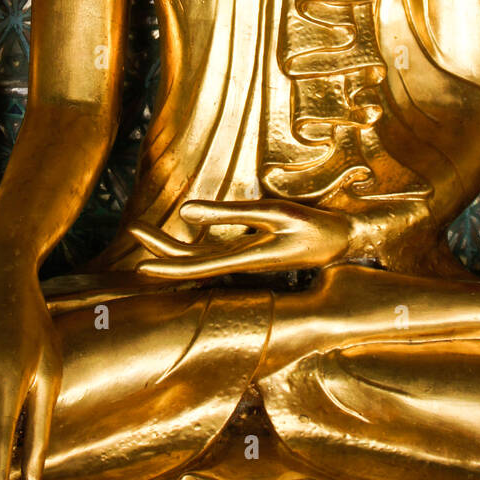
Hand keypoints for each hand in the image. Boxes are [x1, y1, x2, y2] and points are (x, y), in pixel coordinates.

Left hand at [131, 199, 351, 278]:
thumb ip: (228, 212)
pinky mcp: (252, 252)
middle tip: (133, 229)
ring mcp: (246, 259)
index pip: (195, 268)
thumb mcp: (273, 213)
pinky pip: (213, 253)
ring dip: (172, 246)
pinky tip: (183, 232)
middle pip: (191, 263)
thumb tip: (185, 211)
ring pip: (199, 257)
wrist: (346, 240)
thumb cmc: (314, 226)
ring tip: (144, 230)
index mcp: (244, 259)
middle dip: (161, 249)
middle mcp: (241, 264)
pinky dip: (192, 244)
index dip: (166, 267)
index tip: (139, 267)